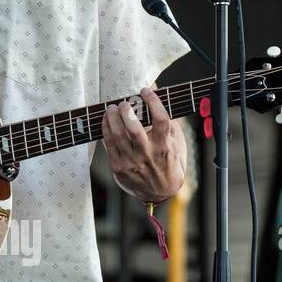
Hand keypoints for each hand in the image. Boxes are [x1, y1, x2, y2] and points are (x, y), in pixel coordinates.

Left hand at [102, 87, 185, 204]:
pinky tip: (107, 120)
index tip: (146, 91)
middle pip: (135, 130)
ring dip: (113, 118)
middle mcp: (148, 155)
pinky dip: (106, 130)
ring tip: (112, 108)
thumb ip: (168, 119)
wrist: (161, 190)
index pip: (161, 120)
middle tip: (124, 103)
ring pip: (119, 137)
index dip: (153, 103)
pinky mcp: (119, 168)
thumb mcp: (175, 141)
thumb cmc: (168, 161)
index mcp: (164, 146)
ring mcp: (132, 162)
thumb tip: (157, 91)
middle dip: (127, 112)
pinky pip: (109, 145)